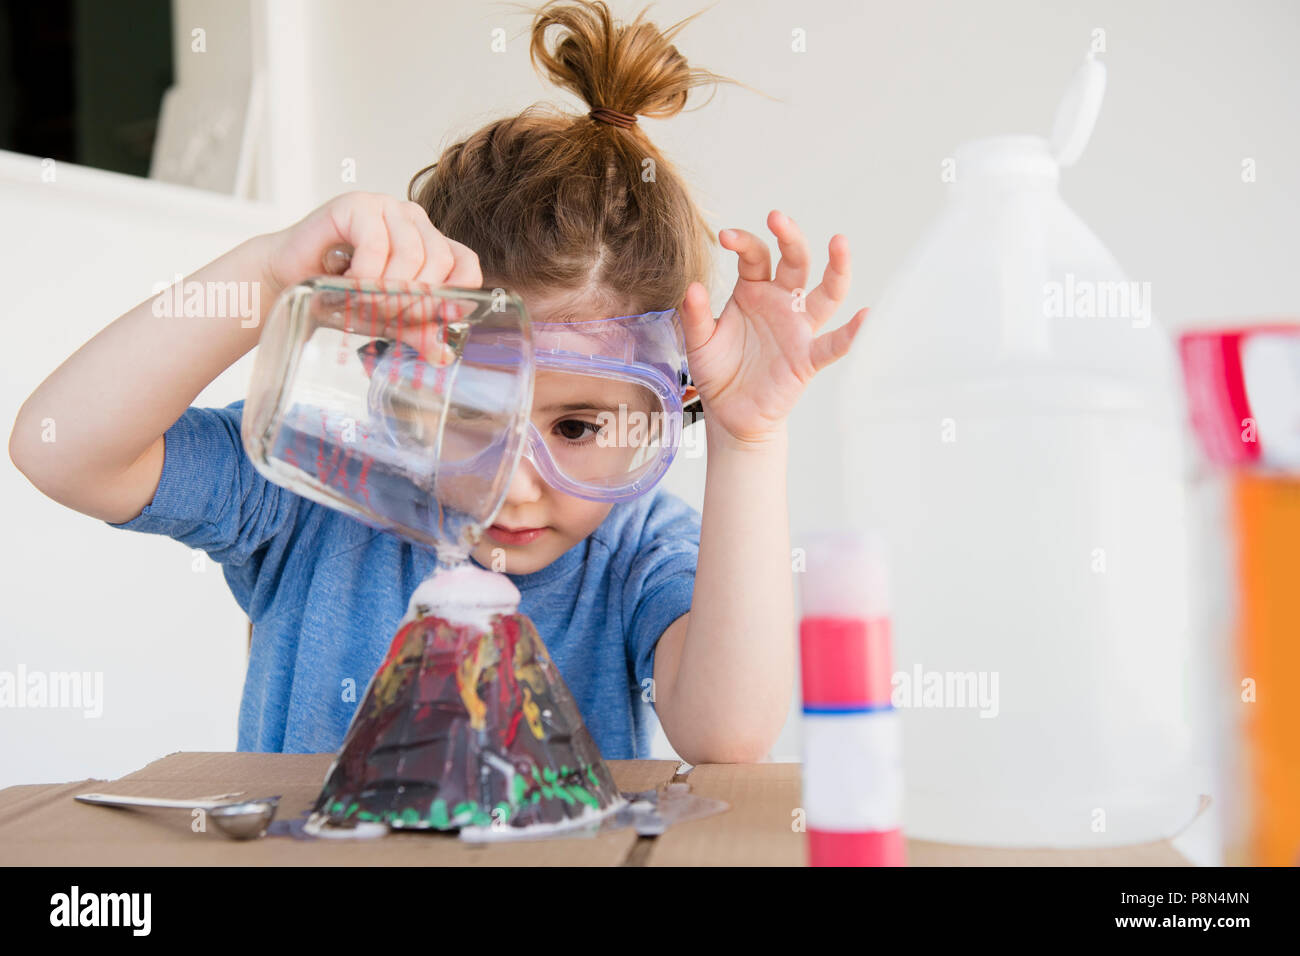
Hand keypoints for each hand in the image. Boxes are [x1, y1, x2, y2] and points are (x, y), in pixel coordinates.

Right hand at [259, 191, 483, 361]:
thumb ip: (418, 331)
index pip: (467, 264)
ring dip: (386, 289)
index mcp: (430, 243)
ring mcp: (387, 207)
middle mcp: (414, 220)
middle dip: (413, 299)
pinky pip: (376, 244)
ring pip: (410, 254)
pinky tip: (347, 281)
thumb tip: (444, 355)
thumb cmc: (341, 296)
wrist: (288, 280)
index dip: (458, 293)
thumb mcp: (388, 319)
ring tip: (362, 299)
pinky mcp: (358, 204)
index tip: (439, 318)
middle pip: (440, 262)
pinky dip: (363, 273)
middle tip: (383, 312)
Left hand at [678, 210, 866, 446]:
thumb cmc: (719, 371)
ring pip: (825, 293)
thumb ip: (696, 315)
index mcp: (753, 291)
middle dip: (790, 238)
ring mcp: (798, 328)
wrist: (730, 413)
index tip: (726, 237)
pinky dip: (851, 333)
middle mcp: (781, 302)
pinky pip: (833, 344)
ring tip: (839, 243)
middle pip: (795, 262)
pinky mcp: (807, 358)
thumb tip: (692, 287)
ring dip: (835, 269)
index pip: (756, 256)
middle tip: (779, 218)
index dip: (744, 242)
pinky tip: (865, 316)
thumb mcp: (699, 342)